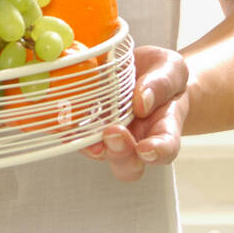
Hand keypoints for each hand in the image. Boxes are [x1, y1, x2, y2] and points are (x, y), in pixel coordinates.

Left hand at [80, 45, 189, 181]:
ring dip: (92, 145)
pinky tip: (62, 117)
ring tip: (86, 128)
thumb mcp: (170, 69)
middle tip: (112, 133)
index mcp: (164, 128)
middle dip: (119, 152)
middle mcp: (136, 139)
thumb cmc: (161, 74)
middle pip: (129, 163)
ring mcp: (109, 135)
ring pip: (100, 153)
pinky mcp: (87, 126)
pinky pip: (75, 135)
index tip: (146, 149)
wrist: (140, 69)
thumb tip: (142, 101)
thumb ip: (161, 84)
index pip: (166, 148)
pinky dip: (68, 129)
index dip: (157, 153)